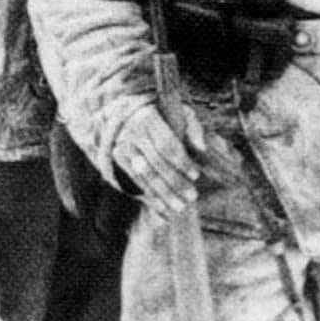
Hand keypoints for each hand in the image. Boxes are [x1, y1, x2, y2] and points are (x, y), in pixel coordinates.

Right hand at [112, 103, 204, 222]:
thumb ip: (194, 128)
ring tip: (180, 208)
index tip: (196, 175)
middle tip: (192, 197)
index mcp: (148, 118)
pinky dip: (149, 195)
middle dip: (174, 182)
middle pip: (155, 162)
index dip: (181, 161)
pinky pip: (134, 180)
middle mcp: (132, 132)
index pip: (166, 144)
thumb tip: (201, 148)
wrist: (130, 114)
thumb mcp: (181, 113)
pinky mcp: (118, 157)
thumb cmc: (165, 116)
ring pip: (144, 174)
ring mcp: (123, 145)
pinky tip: (163, 207)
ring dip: (163, 193)